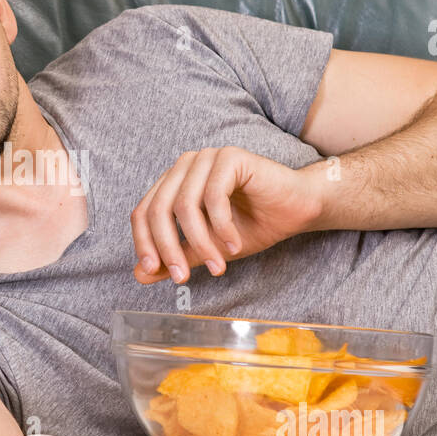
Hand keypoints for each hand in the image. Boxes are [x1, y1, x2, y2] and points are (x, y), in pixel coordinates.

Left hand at [131, 146, 322, 284]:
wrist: (297, 209)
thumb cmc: (253, 224)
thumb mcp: (207, 247)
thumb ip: (176, 255)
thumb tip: (139, 275)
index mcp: (174, 183)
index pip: (143, 212)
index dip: (144, 243)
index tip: (152, 272)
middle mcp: (185, 166)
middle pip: (158, 209)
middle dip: (168, 248)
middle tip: (182, 278)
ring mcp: (207, 158)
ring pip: (185, 205)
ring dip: (200, 242)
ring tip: (218, 266)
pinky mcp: (230, 157)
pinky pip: (214, 197)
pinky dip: (221, 227)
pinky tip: (234, 245)